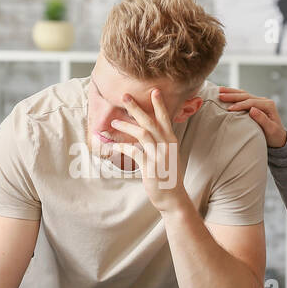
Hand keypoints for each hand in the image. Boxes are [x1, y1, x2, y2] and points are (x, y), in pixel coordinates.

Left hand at [108, 89, 190, 213]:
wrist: (173, 197)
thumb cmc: (168, 176)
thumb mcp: (169, 155)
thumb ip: (161, 142)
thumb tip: (149, 132)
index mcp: (171, 140)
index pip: (165, 118)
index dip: (159, 104)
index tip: (154, 90)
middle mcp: (166, 145)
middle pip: (150, 121)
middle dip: (137, 108)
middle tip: (124, 96)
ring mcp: (159, 155)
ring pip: (142, 133)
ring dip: (126, 126)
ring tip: (113, 122)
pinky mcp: (150, 167)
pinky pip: (134, 152)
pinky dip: (122, 148)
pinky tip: (113, 146)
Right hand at [217, 86, 286, 148]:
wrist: (278, 138)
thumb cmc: (274, 135)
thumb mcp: (270, 129)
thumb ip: (262, 119)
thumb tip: (252, 109)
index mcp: (268, 105)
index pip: (251, 102)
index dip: (240, 105)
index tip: (229, 109)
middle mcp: (264, 100)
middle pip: (246, 95)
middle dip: (232, 95)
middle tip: (220, 96)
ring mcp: (259, 101)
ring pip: (243, 94)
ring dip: (231, 92)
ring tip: (219, 90)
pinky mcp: (254, 104)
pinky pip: (242, 97)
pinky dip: (233, 95)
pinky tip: (225, 93)